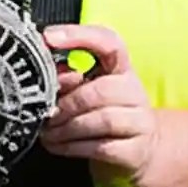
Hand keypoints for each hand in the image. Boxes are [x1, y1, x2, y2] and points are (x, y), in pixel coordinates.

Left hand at [40, 24, 158, 186]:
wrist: (140, 149)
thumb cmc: (106, 113)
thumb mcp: (89, 90)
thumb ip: (69, 78)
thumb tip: (48, 75)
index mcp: (121, 68)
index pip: (109, 42)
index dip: (80, 36)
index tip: (50, 37)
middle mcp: (134, 90)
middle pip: (101, 90)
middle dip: (67, 103)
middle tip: (47, 112)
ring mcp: (139, 121)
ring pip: (103, 120)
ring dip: (67, 127)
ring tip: (49, 132)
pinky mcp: (135, 150)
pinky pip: (102, 146)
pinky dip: (73, 146)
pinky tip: (58, 145)